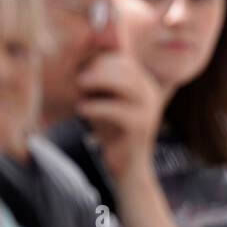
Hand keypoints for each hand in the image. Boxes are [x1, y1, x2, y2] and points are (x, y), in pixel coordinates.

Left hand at [75, 51, 162, 183]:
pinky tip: (81, 108)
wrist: (126, 166)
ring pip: (125, 84)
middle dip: (98, 68)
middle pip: (125, 68)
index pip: (124, 61)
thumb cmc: (111, 130)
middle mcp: (150, 93)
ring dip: (98, 81)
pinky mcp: (141, 126)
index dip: (100, 59)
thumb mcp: (104, 101)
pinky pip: (117, 110)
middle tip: (77, 76)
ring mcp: (148, 109)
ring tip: (78, 86)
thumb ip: (98, 83)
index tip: (78, 66)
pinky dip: (96, 107)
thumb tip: (78, 60)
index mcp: (143, 84)